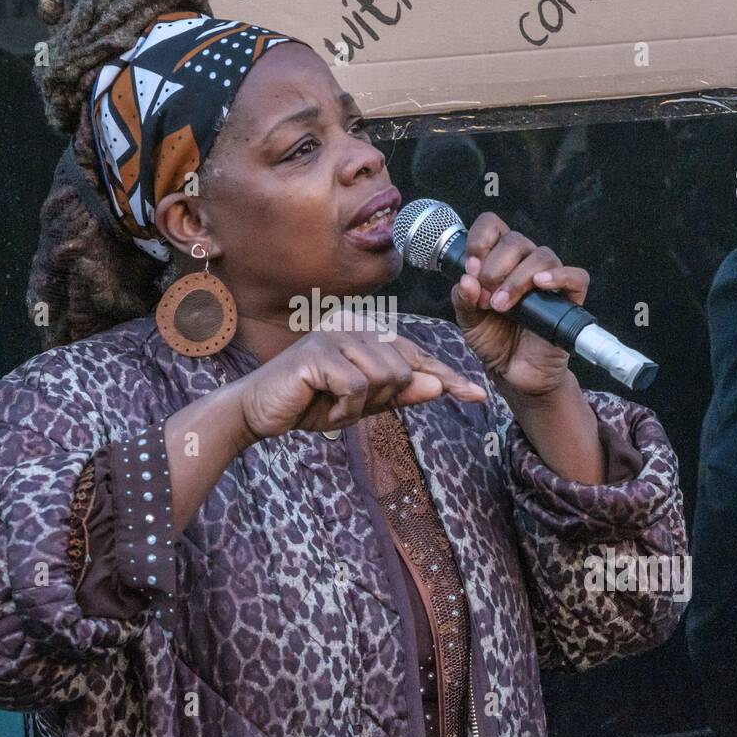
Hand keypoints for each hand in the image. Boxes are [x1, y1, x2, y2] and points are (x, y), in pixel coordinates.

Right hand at [236, 310, 486, 440]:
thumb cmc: (311, 404)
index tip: (476, 395)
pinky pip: (358, 388)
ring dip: (363, 406)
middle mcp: (354, 323)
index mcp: (366, 331)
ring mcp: (336, 333)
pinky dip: (345, 410)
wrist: (259, 412)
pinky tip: (326, 412)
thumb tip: (440, 386)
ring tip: (336, 408)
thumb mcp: (364, 404)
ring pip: (386, 377)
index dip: (446, 377)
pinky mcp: (320, 352)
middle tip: (349, 408)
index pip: (416, 355)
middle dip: (384, 399)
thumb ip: (401, 394)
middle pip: (404, 369)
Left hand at [451, 212, 589, 397]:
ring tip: (501, 305)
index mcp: (499, 261)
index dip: (480, 239)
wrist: (513, 374)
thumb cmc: (493, 341)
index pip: (493, 226)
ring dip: (517, 278)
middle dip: (494, 266)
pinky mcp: (569, 300)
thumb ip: (463, 300)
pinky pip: (576, 276)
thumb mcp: (468, 321)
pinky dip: (559, 276)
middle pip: (516, 240)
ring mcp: (549, 280)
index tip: (471, 267)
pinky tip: (540, 284)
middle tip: (485, 296)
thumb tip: (467, 279)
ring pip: (542, 256)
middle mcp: (525, 264)